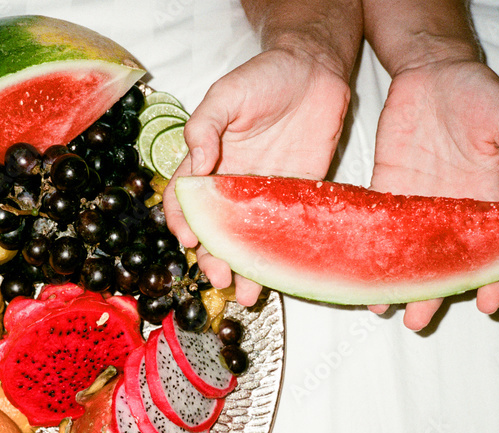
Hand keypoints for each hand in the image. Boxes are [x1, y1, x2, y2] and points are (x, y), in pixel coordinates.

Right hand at [162, 46, 352, 306]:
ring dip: (245, 270)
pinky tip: (277, 278)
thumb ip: (205, 126)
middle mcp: (231, 186)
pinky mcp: (296, 199)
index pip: (184, 201)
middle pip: (214, 233)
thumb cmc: (266, 75)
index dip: (181, 223)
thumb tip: (198, 165)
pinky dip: (278, 259)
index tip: (189, 240)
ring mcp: (263, 196)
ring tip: (248, 295)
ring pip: (248, 242)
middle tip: (219, 278)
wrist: (317, 70)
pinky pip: (283, 234)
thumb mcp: (226, 94)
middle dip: (213, 259)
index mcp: (207, 163)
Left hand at [367, 58, 498, 329]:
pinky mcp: (386, 190)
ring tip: (383, 308)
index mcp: (489, 199)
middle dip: (433, 294)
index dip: (493, 279)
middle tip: (418, 321)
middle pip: (444, 263)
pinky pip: (377, 228)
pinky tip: (360, 274)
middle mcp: (453, 209)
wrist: (433, 70)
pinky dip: (370, 252)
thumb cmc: (480, 94)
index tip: (485, 304)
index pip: (495, 251)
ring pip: (409, 254)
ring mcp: (419, 203)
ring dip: (397, 282)